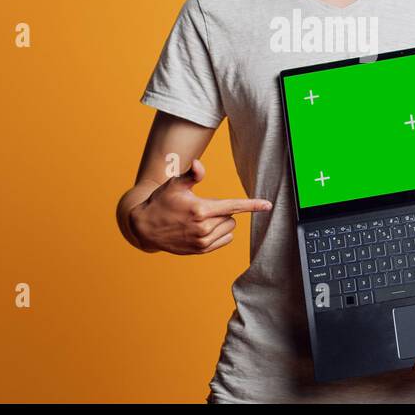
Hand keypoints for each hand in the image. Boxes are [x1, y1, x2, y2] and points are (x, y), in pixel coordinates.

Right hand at [129, 158, 271, 254]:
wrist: (146, 227)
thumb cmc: (161, 201)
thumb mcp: (175, 184)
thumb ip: (192, 174)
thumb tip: (199, 163)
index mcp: (200, 209)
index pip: (233, 206)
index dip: (252, 205)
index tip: (268, 205)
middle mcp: (203, 227)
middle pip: (232, 216)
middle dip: (223, 211)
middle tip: (202, 208)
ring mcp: (202, 241)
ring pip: (229, 228)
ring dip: (221, 222)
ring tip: (200, 219)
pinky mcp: (201, 250)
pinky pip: (224, 240)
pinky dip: (219, 233)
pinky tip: (203, 229)